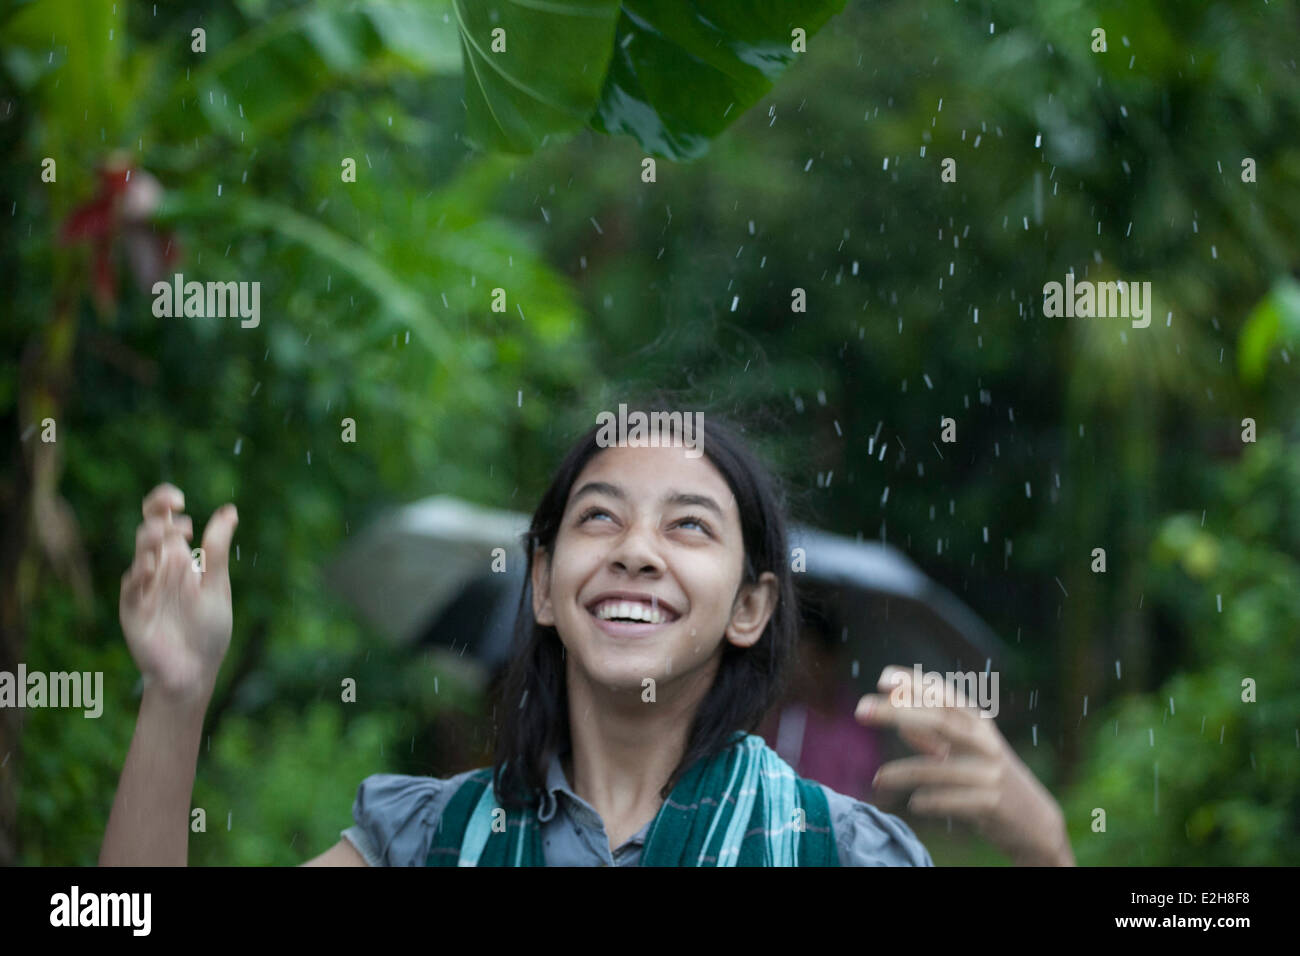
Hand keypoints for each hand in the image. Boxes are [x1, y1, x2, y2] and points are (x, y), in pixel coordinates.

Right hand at [119, 483, 238, 702]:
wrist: (196, 670)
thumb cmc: (208, 628)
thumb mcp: (216, 585)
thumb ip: (217, 550)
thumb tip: (229, 510)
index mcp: (178, 557)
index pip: (164, 519)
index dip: (164, 502)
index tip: (179, 500)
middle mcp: (158, 567)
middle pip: (148, 529)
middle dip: (159, 518)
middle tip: (181, 525)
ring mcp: (144, 587)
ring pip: (139, 553)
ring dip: (149, 539)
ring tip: (165, 534)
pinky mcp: (134, 609)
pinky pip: (131, 587)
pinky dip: (139, 574)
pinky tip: (150, 566)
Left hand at [855, 665, 1074, 865]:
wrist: (1035, 821)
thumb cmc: (991, 779)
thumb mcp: (967, 752)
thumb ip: (934, 738)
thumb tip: (901, 725)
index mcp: (978, 724)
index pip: (944, 694)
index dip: (914, 683)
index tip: (882, 679)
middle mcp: (985, 742)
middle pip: (937, 719)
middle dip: (896, 711)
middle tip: (860, 709)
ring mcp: (990, 772)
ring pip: (937, 767)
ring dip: (902, 773)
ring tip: (878, 779)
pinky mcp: (992, 803)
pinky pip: (951, 799)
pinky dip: (929, 801)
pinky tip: (914, 803)